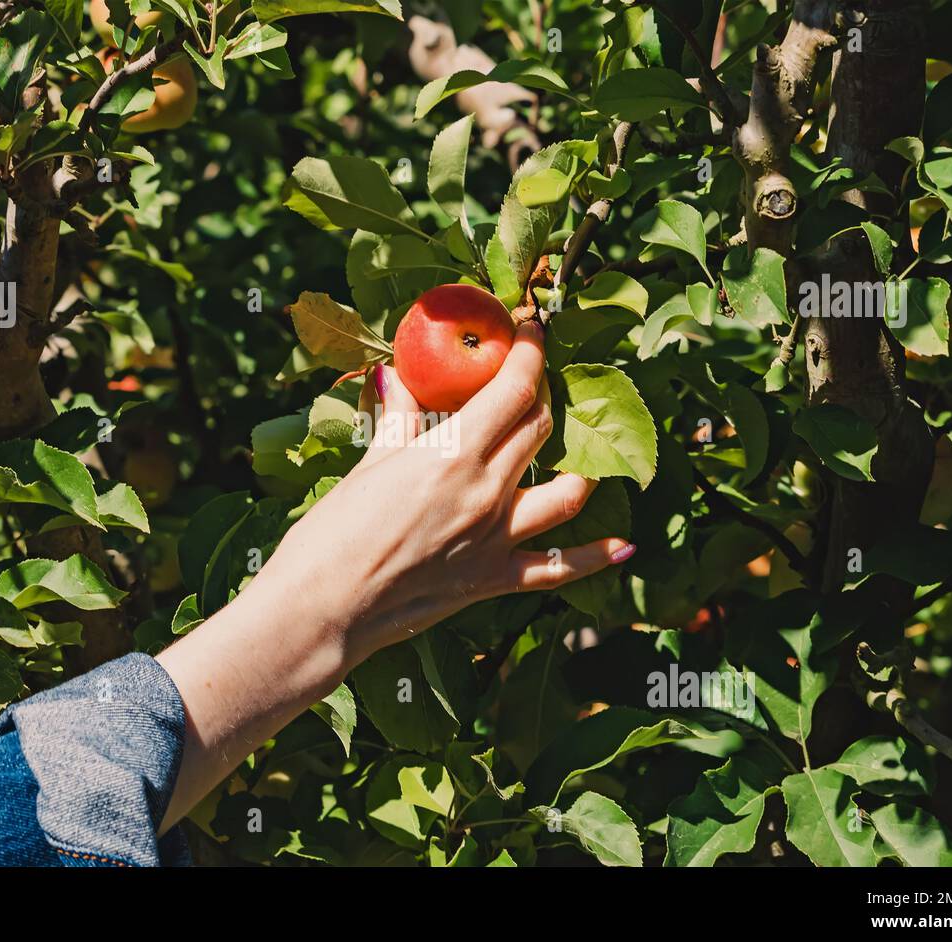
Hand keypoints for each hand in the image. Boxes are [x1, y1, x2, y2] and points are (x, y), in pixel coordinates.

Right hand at [254, 319, 635, 667]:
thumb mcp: (370, 462)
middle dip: (541, 397)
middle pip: (540, 428)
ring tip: (574, 452)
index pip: (514, 388)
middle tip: (531, 383)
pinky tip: (625, 543)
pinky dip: (596, 555)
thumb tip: (396, 376)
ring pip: (567, 491)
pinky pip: (560, 568)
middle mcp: (486, 490)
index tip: (532, 327)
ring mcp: (497, 537)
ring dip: (578, 466)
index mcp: (453, 452)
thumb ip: (398, 417)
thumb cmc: (335, 531)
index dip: (531, 350)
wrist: (326, 604)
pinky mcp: (496, 579)